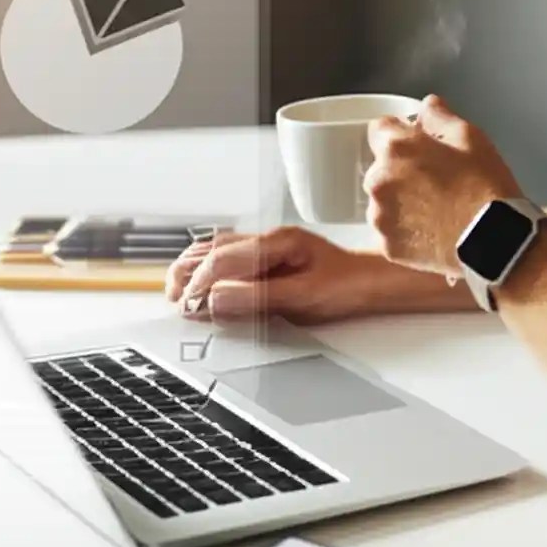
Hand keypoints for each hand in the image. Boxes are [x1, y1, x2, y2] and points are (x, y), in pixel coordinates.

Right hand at [164, 228, 380, 324]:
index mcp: (277, 242)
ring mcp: (265, 247)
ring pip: (214, 251)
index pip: (223, 259)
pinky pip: (226, 259)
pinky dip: (206, 272)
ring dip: (192, 271)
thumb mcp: (305, 297)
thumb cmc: (346, 286)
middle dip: (187, 275)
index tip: (189, 307)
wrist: (371, 281)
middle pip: (210, 249)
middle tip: (175, 302)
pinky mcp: (265, 259)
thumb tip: (216, 300)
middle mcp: (267, 239)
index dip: (201, 284)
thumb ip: (259, 298)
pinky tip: (199, 288)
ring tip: (177, 296)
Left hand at [364, 95, 521, 276]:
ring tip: (437, 209)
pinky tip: (433, 228)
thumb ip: (441, 117)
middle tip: (436, 181)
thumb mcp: (471, 138)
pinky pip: (390, 231)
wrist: (493, 241)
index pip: (379, 128)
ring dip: (401, 201)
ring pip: (383, 200)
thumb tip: (428, 107)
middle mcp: (379, 180)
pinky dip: (405, 230)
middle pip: (381, 166)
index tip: (419, 146)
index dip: (402, 134)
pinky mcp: (387, 245)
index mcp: (397, 148)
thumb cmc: (485, 190)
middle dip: (402, 170)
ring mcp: (380, 216)